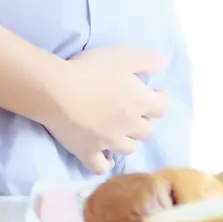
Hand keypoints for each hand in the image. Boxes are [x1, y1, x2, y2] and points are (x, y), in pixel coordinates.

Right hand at [41, 46, 167, 173]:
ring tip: (122, 131)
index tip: (154, 93)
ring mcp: (109, 142)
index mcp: (140, 102)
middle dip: (146, 120)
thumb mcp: (123, 55)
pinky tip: (106, 157)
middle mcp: (129, 126)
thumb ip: (147, 59)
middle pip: (148, 130)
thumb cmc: (91, 69)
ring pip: (130, 148)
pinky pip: (101, 166)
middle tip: (136, 111)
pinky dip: (106, 163)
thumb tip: (164, 63)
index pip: (162, 107)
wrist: (58, 90)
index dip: (159, 100)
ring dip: (130, 140)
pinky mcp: (88, 152)